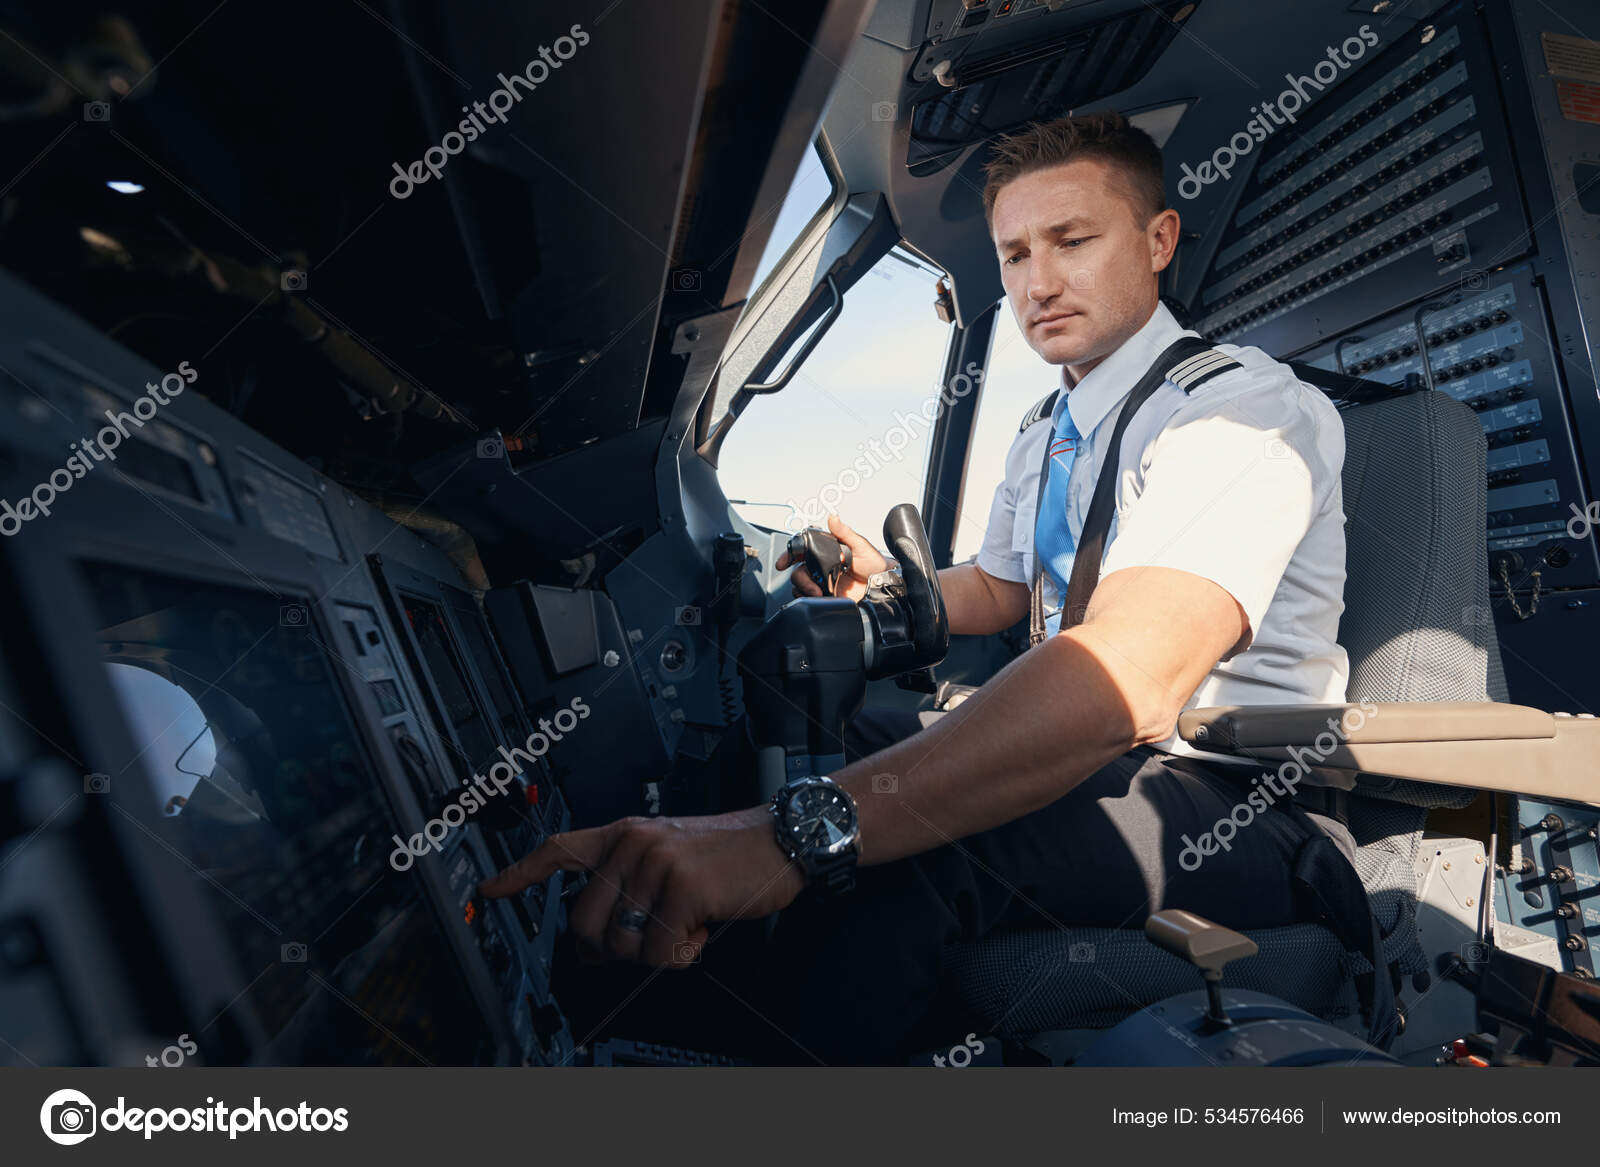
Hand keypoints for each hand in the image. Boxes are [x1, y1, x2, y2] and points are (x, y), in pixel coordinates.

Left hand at [478, 807, 805, 966]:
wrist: (781, 839)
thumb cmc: (728, 855)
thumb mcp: (669, 860)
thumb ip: (628, 891)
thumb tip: (593, 948)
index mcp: (626, 833)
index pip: (560, 851)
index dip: (521, 874)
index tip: (491, 892)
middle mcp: (633, 843)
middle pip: (584, 922)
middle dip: (613, 947)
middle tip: (650, 940)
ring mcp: (655, 863)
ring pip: (622, 943)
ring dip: (654, 952)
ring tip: (685, 926)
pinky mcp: (681, 888)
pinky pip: (657, 951)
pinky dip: (680, 956)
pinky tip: (699, 932)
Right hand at [774, 513, 888, 602]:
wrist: (883, 586)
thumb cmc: (875, 564)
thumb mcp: (861, 545)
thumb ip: (845, 532)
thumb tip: (832, 516)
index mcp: (827, 551)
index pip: (802, 549)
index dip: (789, 554)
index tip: (783, 563)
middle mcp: (822, 566)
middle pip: (798, 570)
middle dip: (800, 579)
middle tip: (813, 586)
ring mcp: (823, 581)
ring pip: (800, 584)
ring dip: (804, 589)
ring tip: (819, 593)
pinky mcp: (826, 596)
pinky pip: (808, 598)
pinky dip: (808, 598)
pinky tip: (820, 598)